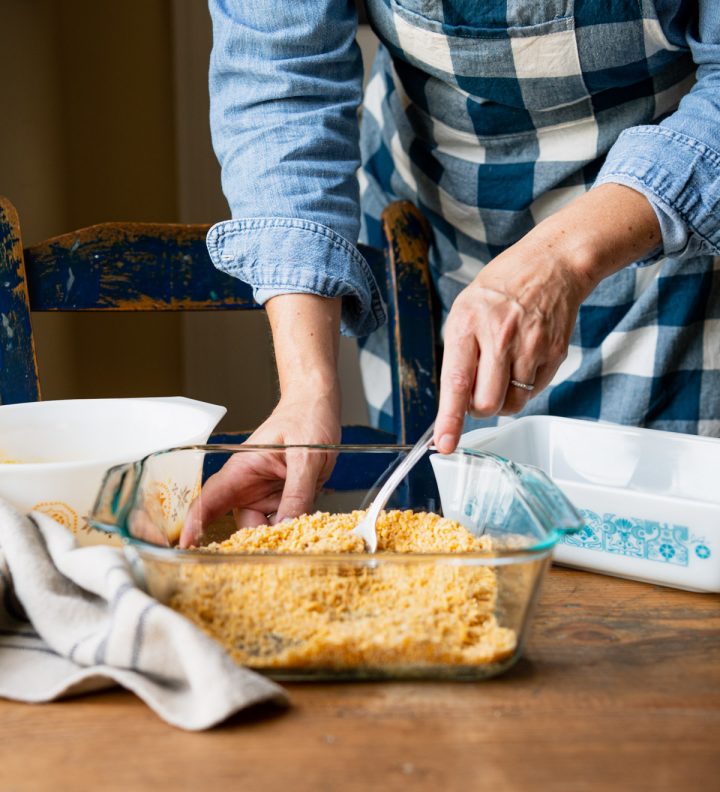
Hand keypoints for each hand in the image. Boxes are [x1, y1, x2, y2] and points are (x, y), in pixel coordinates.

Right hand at [180, 391, 340, 547]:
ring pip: (264, 528)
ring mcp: (265, 493)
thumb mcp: (307, 455)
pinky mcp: (282, 498)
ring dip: (279, 538)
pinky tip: (307, 532)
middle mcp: (249, 484)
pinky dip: (293, 530)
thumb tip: (288, 525)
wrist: (318, 407)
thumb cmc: (306, 418)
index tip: (185, 545)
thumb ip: (298, 491)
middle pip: (240, 524)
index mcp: (243, 468)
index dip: (194, 523)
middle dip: (251, 544)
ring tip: (298, 542)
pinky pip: (283, 522)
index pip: (210, 498)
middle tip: (271, 557)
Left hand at [433, 184, 661, 452]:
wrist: (552, 264)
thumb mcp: (465, 311)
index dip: (449, 419)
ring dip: (504, 398)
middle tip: (479, 391)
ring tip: (503, 368)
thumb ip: (459, 355)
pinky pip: (534, 391)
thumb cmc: (502, 289)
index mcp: (468, 324)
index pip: (456, 382)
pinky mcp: (554, 354)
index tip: (444, 443)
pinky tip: (523, 359)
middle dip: (480, 408)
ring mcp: (531, 346)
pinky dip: (524, 386)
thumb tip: (457, 400)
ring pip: (513, 403)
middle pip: (488, 404)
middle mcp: (500, 337)